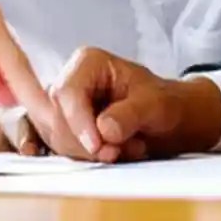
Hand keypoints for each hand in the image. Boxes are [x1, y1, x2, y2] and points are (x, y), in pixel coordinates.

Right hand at [45, 47, 220, 161]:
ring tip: (125, 147)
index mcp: (88, 63)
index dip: (78, 122)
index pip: (67, 93)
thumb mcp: (155, 104)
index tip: (97, 146)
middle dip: (85, 143)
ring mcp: (64, 107)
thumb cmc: (160, 102)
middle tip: (118, 151)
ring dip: (90, 153)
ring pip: (58, 137)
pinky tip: (110, 154)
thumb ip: (131, 114)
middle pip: (56, 117)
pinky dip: (86, 158)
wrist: (164, 119)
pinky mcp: (65, 129)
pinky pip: (62, 149)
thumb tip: (104, 129)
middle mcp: (70, 81)